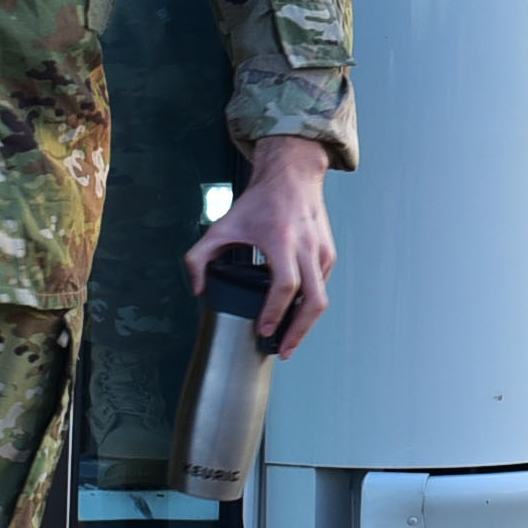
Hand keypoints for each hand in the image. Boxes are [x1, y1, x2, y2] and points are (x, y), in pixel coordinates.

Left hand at [184, 136, 335, 354]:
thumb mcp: (222, 225)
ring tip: (288, 340)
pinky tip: (293, 314)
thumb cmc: (260, 201)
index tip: (264, 330)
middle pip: (314, 300)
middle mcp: (307, 247)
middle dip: (299, 331)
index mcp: (281, 241)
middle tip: (283, 350)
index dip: (275, 312)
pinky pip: (322, 287)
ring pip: (321, 298)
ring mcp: (321, 251)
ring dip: (305, 323)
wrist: (291, 176)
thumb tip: (198, 289)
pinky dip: (308, 305)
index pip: (284, 286)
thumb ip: (200, 257)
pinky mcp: (328, 254)